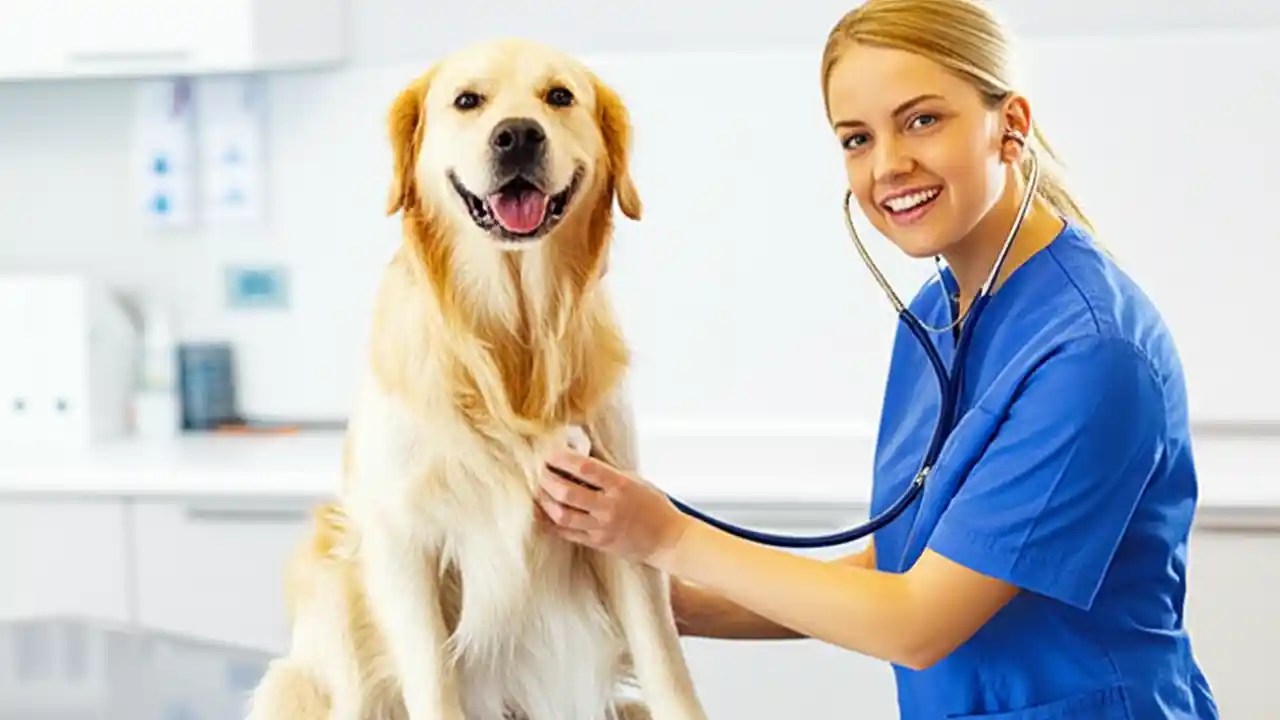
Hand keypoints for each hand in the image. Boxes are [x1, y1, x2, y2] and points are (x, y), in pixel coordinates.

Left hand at [537, 447, 690, 568]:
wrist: (667, 539)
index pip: (585, 468)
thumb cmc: (652, 505)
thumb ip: (607, 473)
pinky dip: (549, 521)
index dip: (562, 458)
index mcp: (620, 486)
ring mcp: (601, 527)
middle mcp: (608, 507)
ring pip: (561, 514)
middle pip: (566, 492)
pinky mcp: (596, 543)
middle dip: (547, 479)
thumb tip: (576, 460)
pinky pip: (565, 532)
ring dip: (545, 500)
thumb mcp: (634, 480)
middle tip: (539, 470)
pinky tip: (543, 511)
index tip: (550, 452)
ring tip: (539, 489)